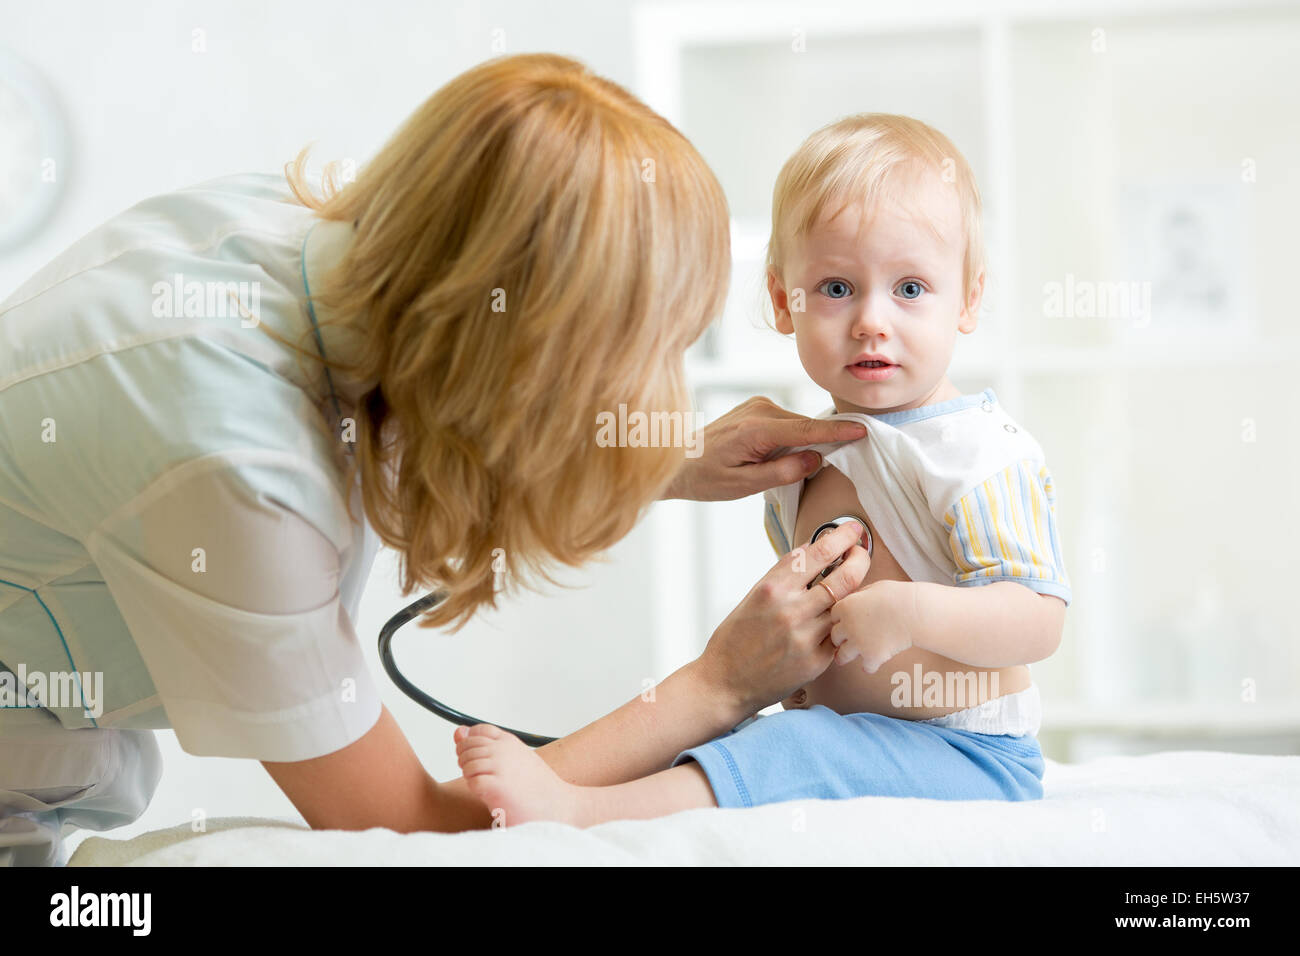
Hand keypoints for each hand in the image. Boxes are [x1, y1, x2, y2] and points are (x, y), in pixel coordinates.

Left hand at [661, 396, 866, 500]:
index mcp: (755, 429)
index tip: (862, 430)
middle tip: (824, 467)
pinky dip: (791, 438)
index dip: (837, 432)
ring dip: (802, 443)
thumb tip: (816, 458)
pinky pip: (787, 423)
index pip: (806, 429)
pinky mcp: (757, 407)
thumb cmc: (705, 478)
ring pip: (797, 425)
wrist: (676, 460)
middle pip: (805, 426)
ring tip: (779, 467)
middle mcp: (759, 409)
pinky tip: (775, 456)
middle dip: (821, 443)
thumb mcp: (744, 485)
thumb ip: (782, 472)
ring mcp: (757, 404)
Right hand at [693, 521, 871, 715]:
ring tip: (854, 585)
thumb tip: (816, 551)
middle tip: (862, 552)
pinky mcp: (816, 662)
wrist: (724, 683)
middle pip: (845, 577)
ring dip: (854, 592)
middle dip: (860, 559)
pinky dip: (843, 624)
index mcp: (772, 587)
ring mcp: (806, 637)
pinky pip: (840, 635)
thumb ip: (785, 576)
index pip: (818, 552)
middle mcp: (790, 610)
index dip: (841, 536)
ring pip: (847, 606)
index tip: (852, 529)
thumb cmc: (736, 637)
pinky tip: (841, 619)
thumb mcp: (754, 596)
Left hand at [827, 580, 915, 673]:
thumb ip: (859, 597)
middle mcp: (847, 626)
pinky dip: (870, 666)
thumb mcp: (873, 588)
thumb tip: (855, 600)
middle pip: (835, 636)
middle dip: (841, 638)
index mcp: (845, 607)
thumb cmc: (898, 596)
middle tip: (845, 640)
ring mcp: (858, 644)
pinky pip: (866, 667)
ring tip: (846, 658)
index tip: (844, 623)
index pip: (833, 616)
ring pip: (842, 656)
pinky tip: (873, 664)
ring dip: (846, 656)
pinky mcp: (872, 657)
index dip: (840, 620)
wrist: (914, 612)